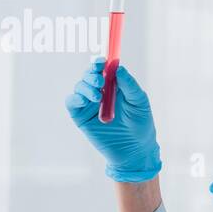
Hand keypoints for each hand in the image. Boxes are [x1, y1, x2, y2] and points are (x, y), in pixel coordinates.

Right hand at [64, 58, 161, 181]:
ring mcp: (89, 104)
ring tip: (98, 96)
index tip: (102, 61)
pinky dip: (75, 98)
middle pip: (89, 75)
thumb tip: (118, 67)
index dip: (100, 63)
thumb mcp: (139, 102)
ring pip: (80, 87)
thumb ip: (129, 85)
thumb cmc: (140, 124)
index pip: (104, 70)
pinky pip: (72, 102)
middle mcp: (100, 92)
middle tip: (99, 80)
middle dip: (91, 74)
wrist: (134, 150)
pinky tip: (85, 100)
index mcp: (115, 86)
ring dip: (86, 86)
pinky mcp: (81, 117)